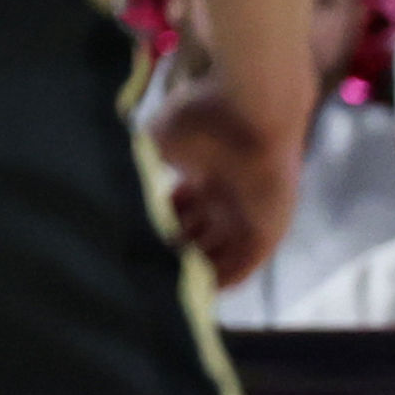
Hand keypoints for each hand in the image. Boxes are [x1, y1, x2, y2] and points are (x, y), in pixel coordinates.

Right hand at [152, 82, 299, 283]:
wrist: (249, 103)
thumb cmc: (200, 115)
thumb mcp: (157, 142)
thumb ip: (144, 171)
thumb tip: (123, 192)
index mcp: (201, 174)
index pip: (178, 210)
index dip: (158, 224)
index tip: (136, 236)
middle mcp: (224, 196)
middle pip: (199, 233)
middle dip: (174, 249)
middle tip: (150, 264)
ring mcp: (247, 212)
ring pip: (221, 250)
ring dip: (197, 267)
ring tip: (169, 283)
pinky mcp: (270, 227)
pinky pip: (248, 262)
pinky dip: (228, 277)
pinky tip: (205, 291)